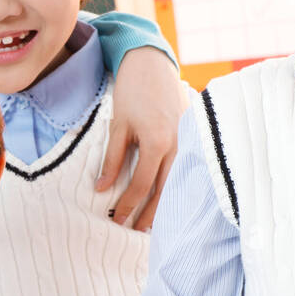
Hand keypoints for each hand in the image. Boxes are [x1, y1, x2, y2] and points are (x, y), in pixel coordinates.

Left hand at [99, 47, 187, 230]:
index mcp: (156, 143)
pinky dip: (177, 185)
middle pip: (164, 190)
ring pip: (178, 181)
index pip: (140, 185)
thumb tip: (102, 188)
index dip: (128, 205)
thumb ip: (112, 158)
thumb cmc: (132, 91)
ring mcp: (188, 141)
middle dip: (150, 213)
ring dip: (166, 203)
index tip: (117, 220)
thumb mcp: (118, 125)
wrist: (152, 63)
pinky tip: (170, 196)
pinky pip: (186, 168)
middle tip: (136, 232)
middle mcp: (177, 145)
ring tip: (154, 223)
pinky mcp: (192, 136)